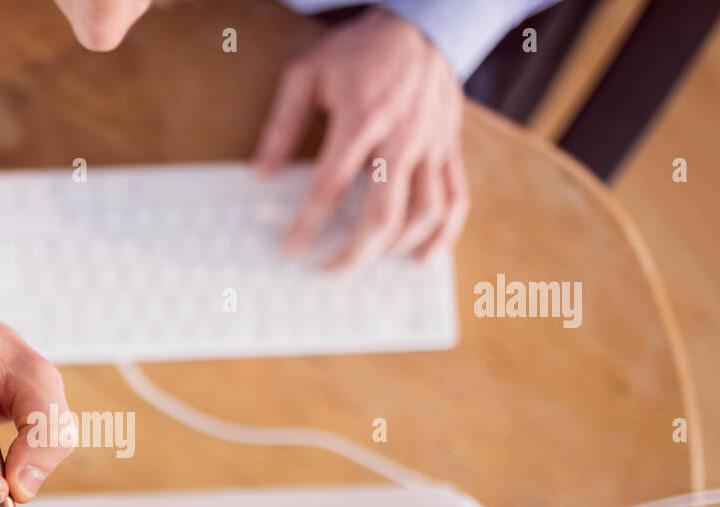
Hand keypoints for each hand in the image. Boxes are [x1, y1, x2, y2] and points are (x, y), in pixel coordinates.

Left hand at [254, 7, 468, 268]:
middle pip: (382, 214)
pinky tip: (423, 257)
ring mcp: (431, 146)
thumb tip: (263, 173)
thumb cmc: (359, 51)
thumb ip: (282, 125)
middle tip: (329, 269)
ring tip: (367, 261)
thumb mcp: (307, 74)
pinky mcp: (450, 148)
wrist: (422, 24)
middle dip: (354, 252)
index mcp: (361, 119)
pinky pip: (456, 199)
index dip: (308, 225)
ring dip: (395, 248)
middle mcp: (401, 137)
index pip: (330, 187)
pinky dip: (443, 234)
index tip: (291, 249)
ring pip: (423, 213)